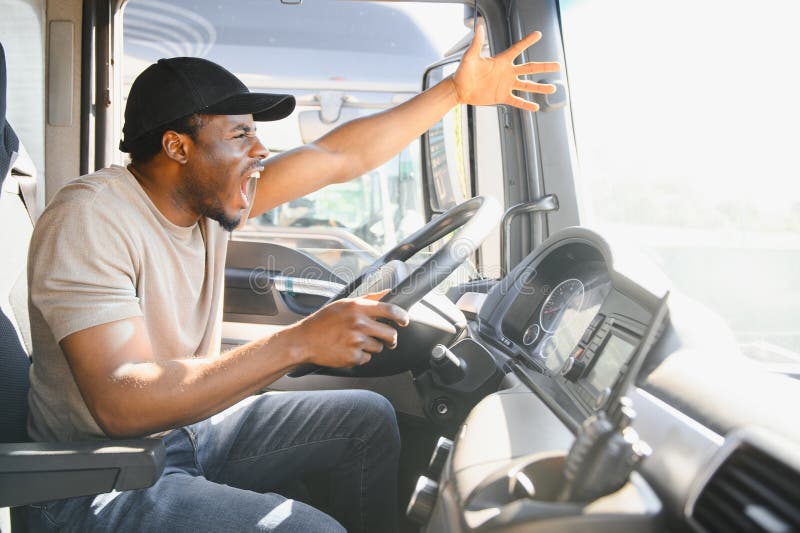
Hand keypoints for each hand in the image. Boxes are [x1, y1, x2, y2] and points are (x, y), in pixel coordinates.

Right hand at [294, 290, 409, 367]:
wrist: (304, 341)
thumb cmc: (323, 321)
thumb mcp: (344, 304)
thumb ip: (368, 298)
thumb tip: (387, 292)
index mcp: (357, 308)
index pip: (389, 310)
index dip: (401, 316)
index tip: (405, 320)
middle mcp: (359, 324)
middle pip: (390, 334)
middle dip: (390, 338)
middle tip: (386, 338)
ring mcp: (356, 342)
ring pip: (379, 347)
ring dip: (372, 346)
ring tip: (355, 341)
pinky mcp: (353, 357)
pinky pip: (368, 358)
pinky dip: (361, 356)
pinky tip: (349, 349)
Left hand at [453, 25, 560, 111]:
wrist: (460, 89)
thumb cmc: (463, 72)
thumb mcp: (470, 56)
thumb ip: (476, 42)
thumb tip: (479, 26)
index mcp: (501, 61)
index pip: (517, 49)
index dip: (527, 41)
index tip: (538, 35)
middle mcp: (507, 72)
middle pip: (529, 68)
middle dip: (544, 67)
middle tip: (557, 65)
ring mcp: (506, 85)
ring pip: (527, 86)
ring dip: (539, 87)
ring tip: (552, 88)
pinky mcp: (502, 96)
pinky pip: (517, 100)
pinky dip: (526, 104)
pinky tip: (535, 106)